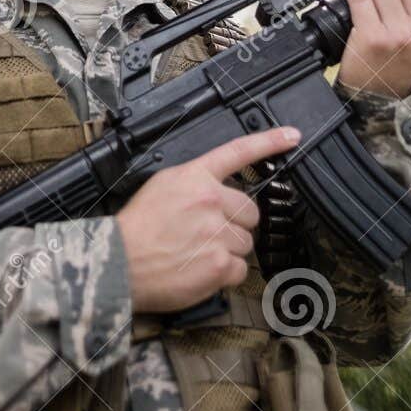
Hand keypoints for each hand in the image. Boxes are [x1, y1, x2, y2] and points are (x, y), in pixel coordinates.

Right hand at [115, 126, 297, 313]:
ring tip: (197, 253)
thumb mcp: (162, 185)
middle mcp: (210, 201)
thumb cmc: (136, 228)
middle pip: (249, 211)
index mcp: (195, 177)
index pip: (239, 152)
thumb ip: (195, 182)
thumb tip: (217, 190)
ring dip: (228, 250)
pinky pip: (240, 270)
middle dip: (235, 224)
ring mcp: (216, 233)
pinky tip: (201, 271)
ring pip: (245, 242)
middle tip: (207, 233)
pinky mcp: (218, 264)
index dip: (270, 141)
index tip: (293, 136)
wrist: (117, 262)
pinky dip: (224, 275)